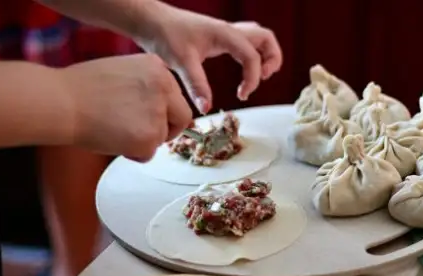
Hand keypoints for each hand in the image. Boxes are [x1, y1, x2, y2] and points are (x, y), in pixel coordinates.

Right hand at [59, 53, 191, 161]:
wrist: (63, 102)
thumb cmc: (81, 88)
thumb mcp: (122, 71)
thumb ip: (144, 86)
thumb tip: (154, 108)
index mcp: (157, 67)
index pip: (174, 94)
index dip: (163, 110)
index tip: (150, 117)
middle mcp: (165, 86)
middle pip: (182, 116)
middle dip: (167, 129)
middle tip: (145, 135)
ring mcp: (159, 112)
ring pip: (163, 136)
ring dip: (144, 141)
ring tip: (115, 133)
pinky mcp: (150, 136)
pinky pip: (149, 153)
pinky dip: (134, 153)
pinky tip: (113, 141)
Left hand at [136, 4, 282, 113]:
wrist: (151, 21)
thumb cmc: (165, 35)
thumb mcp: (181, 62)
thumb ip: (196, 85)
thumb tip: (206, 108)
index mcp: (225, 34)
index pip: (252, 56)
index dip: (252, 78)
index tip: (242, 95)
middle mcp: (229, 31)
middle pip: (266, 39)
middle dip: (271, 60)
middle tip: (261, 79)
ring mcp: (225, 32)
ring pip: (258, 38)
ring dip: (265, 56)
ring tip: (257, 76)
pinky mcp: (218, 37)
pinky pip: (245, 43)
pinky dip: (251, 55)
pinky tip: (241, 70)